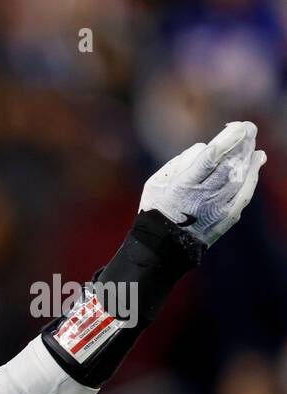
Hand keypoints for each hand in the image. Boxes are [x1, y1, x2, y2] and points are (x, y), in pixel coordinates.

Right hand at [139, 121, 265, 246]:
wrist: (162, 247)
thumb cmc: (156, 209)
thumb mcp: (156, 182)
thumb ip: (180, 162)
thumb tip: (205, 147)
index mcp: (183, 186)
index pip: (210, 158)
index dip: (227, 141)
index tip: (237, 127)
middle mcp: (203, 196)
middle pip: (229, 164)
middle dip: (242, 143)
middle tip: (249, 127)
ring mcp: (218, 208)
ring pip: (240, 176)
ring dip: (248, 156)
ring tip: (252, 142)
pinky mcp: (228, 217)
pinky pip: (245, 192)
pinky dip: (253, 174)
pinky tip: (258, 159)